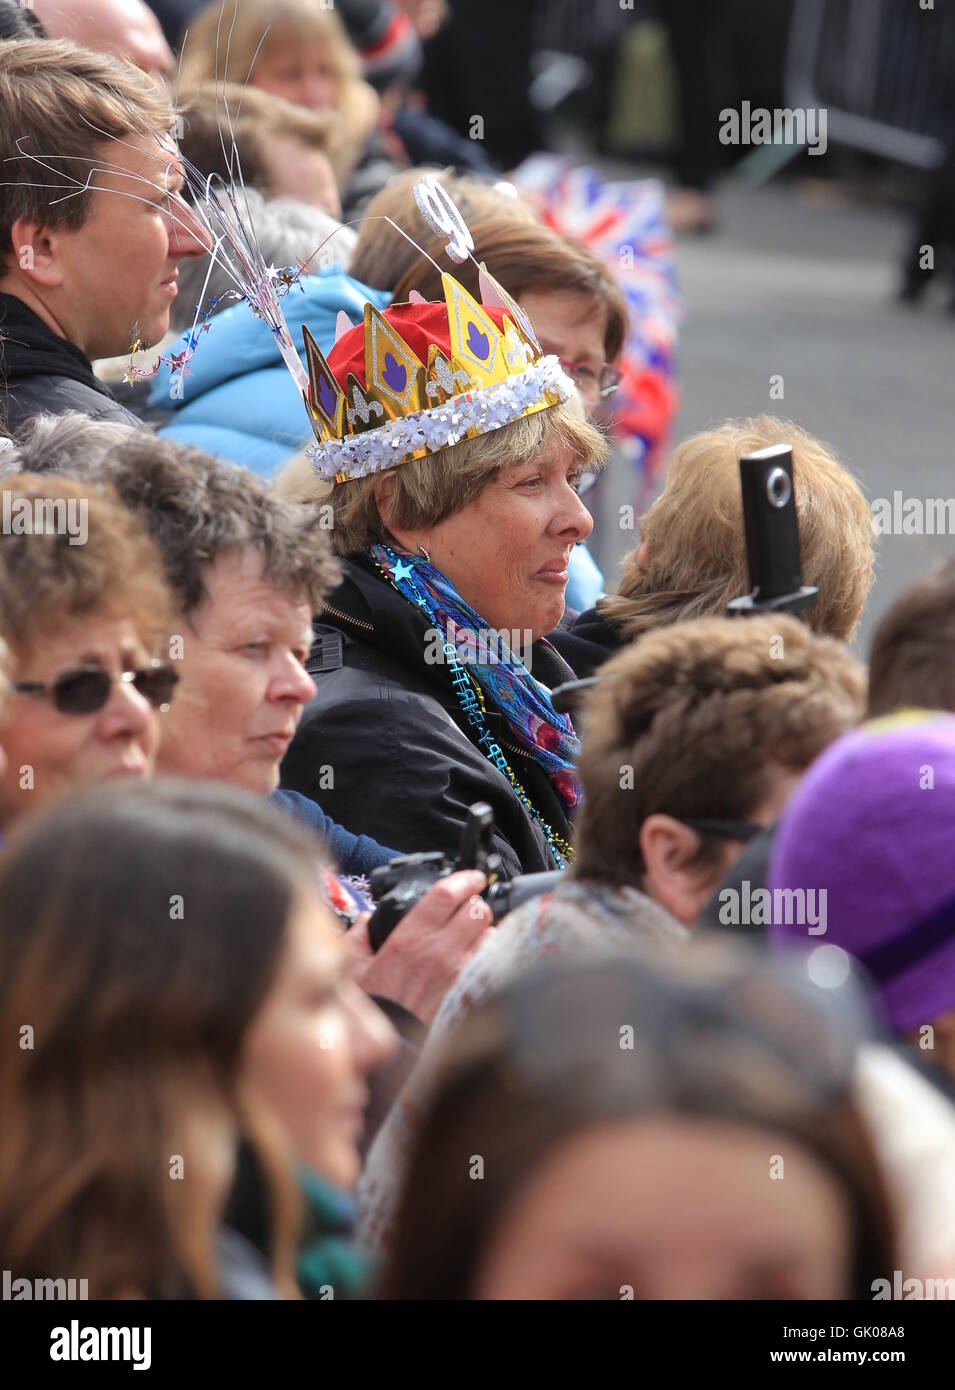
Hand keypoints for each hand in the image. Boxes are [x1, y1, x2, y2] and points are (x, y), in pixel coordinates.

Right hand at [347, 870, 491, 1023]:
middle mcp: (439, 952)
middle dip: (477, 907)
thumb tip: (366, 920)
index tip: (473, 878)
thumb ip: (359, 938)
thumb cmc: (377, 1011)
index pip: (447, 894)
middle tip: (470, 911)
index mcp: (410, 940)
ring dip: (486, 934)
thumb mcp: (355, 970)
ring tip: (474, 941)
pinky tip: (480, 963)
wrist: (395, 1052)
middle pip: (478, 910)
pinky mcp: (473, 991)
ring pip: (491, 935)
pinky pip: (494, 963)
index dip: (465, 879)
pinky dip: (491, 958)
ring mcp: (460, 973)